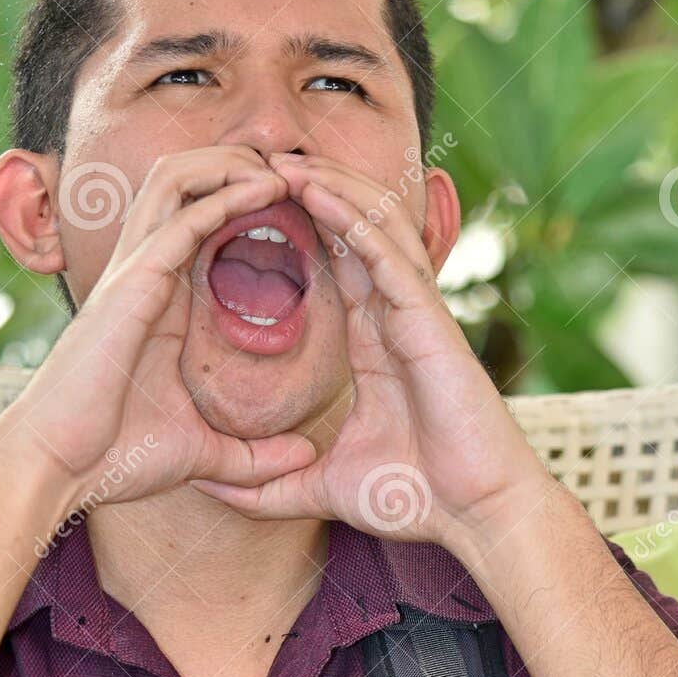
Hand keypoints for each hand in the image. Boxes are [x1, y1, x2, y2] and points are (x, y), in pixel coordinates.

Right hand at [0, 147, 316, 539]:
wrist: (60, 467)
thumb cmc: (116, 458)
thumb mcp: (205, 454)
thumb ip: (256, 454)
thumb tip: (305, 455)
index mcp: (163, 301)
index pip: (203, 220)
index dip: (248, 200)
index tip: (305, 210)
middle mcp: (146, 274)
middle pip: (187, 181)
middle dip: (240, 162)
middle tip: (297, 173)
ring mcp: (134, 273)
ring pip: (177, 178)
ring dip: (230, 162)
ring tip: (282, 170)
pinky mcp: (131, 284)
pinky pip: (180, 218)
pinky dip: (223, 194)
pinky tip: (266, 191)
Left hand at [192, 153, 548, 556]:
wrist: (471, 516)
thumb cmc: (413, 498)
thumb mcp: (318, 488)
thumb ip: (265, 484)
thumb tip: (206, 486)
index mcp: (374, 341)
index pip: (334, 264)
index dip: (299, 228)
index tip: (250, 205)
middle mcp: (396, 315)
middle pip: (352, 230)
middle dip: (310, 192)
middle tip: (258, 162)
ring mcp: (416, 313)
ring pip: (372, 228)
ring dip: (329, 189)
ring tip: (281, 161)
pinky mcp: (430, 320)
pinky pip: (388, 256)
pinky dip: (354, 220)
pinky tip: (318, 193)